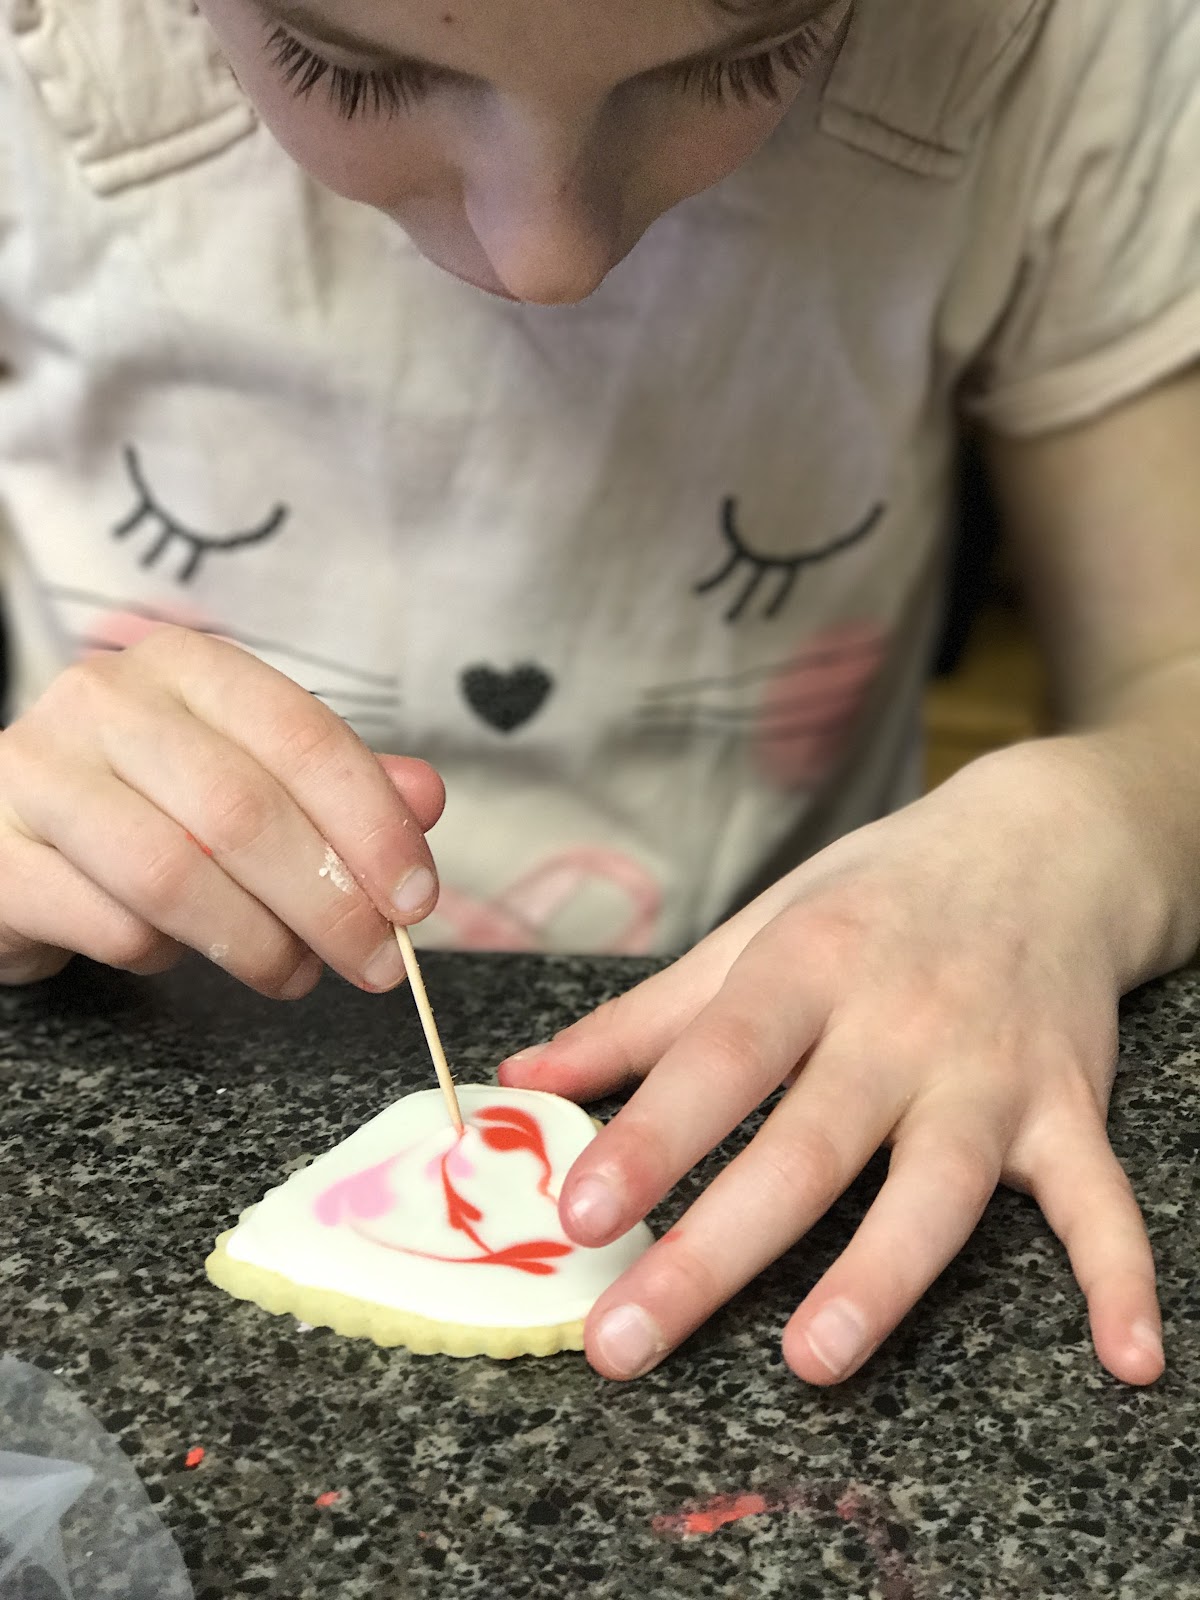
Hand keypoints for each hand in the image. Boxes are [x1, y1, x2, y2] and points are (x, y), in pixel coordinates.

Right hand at [0, 626, 443, 993]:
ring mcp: (36, 773)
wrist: (7, 831)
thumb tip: (426, 797)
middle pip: (242, 810)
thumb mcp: (245, 775)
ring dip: (257, 943)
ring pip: (174, 874)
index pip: (301, 735)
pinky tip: (179, 954)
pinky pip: (108, 924)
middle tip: (374, 964)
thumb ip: (336, 785)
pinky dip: (165, 956)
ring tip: (293, 976)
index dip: (372, 824)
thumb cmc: (143, 801)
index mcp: (185, 666)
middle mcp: (104, 701)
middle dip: (328, 903)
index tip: (416, 899)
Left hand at [500, 742, 1165, 1387]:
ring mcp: (991, 1069)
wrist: (1040, 842)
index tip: (578, 1211)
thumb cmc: (876, 895)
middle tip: (627, 1340)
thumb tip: (526, 1079)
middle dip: (713, 1250)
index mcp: (809, 965)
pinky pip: (1101, 1198)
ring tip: (813, 1362)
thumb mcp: (757, 928)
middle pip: (805, 1147)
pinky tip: (1127, 1358)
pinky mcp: (1070, 1106)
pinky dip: (1121, 1275)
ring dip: (881, 1275)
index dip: (649, 1136)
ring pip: (935, 1184)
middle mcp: (898, 1021)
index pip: (718, 1058)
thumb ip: (644, 1016)